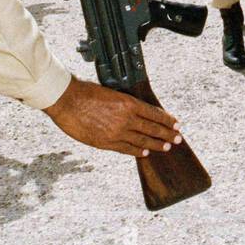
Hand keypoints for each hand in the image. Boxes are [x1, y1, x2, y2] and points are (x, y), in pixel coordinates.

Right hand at [44, 78, 181, 157]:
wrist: (66, 100)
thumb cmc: (86, 92)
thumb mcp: (112, 92)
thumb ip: (126, 104)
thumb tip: (139, 112)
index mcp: (128, 102)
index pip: (154, 113)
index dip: (167, 120)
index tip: (176, 123)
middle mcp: (126, 118)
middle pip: (152, 128)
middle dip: (167, 134)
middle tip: (178, 138)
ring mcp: (116, 132)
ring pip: (142, 141)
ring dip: (156, 144)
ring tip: (167, 146)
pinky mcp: (105, 143)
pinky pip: (126, 149)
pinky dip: (137, 151)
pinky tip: (145, 152)